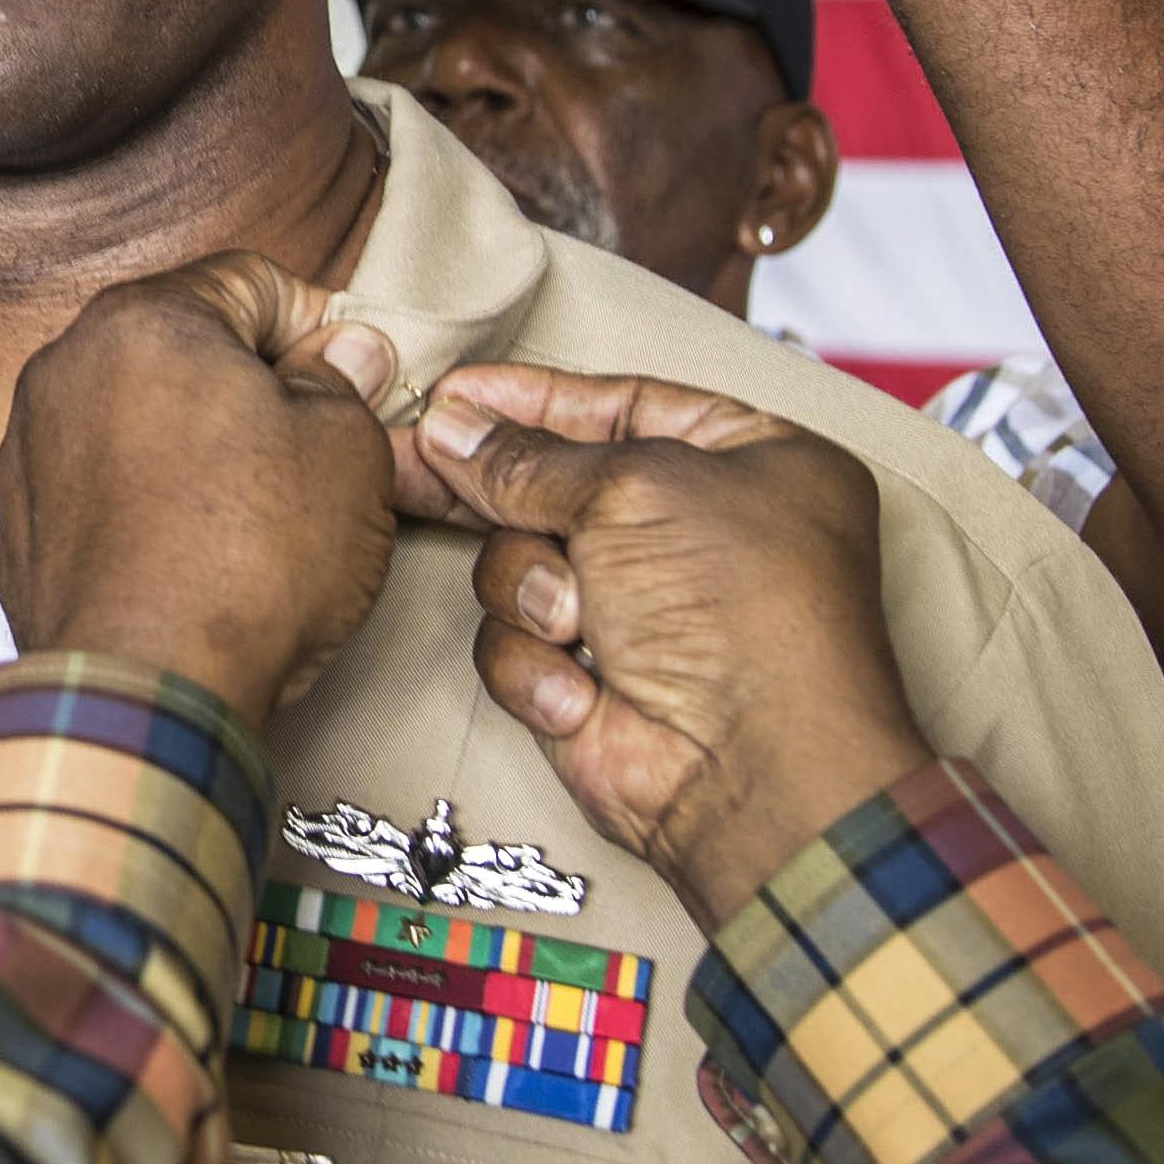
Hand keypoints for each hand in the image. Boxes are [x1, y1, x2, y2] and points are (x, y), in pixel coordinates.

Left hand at [0, 256, 403, 731]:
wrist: (146, 693)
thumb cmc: (246, 567)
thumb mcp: (348, 453)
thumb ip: (346, 384)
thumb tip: (343, 359)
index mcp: (145, 321)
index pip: (253, 280)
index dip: (320, 328)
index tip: (352, 381)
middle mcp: (65, 368)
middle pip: (185, 345)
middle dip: (253, 386)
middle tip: (313, 449)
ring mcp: (29, 450)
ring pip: (135, 417)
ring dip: (194, 446)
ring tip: (253, 515)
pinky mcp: (16, 529)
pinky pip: (98, 489)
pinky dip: (144, 505)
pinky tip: (191, 556)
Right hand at [396, 366, 934, 928]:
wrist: (751, 771)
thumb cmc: (742, 615)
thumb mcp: (634, 490)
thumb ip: (531, 457)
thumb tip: (453, 426)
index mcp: (749, 462)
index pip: (621, 405)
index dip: (533, 398)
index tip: (454, 392)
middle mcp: (697, 533)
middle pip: (559, 484)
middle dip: (491, 484)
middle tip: (412, 460)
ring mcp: (642, 610)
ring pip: (520, 564)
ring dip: (533, 589)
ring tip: (571, 617)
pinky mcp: (593, 678)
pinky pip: (516, 643)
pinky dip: (540, 665)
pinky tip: (580, 690)